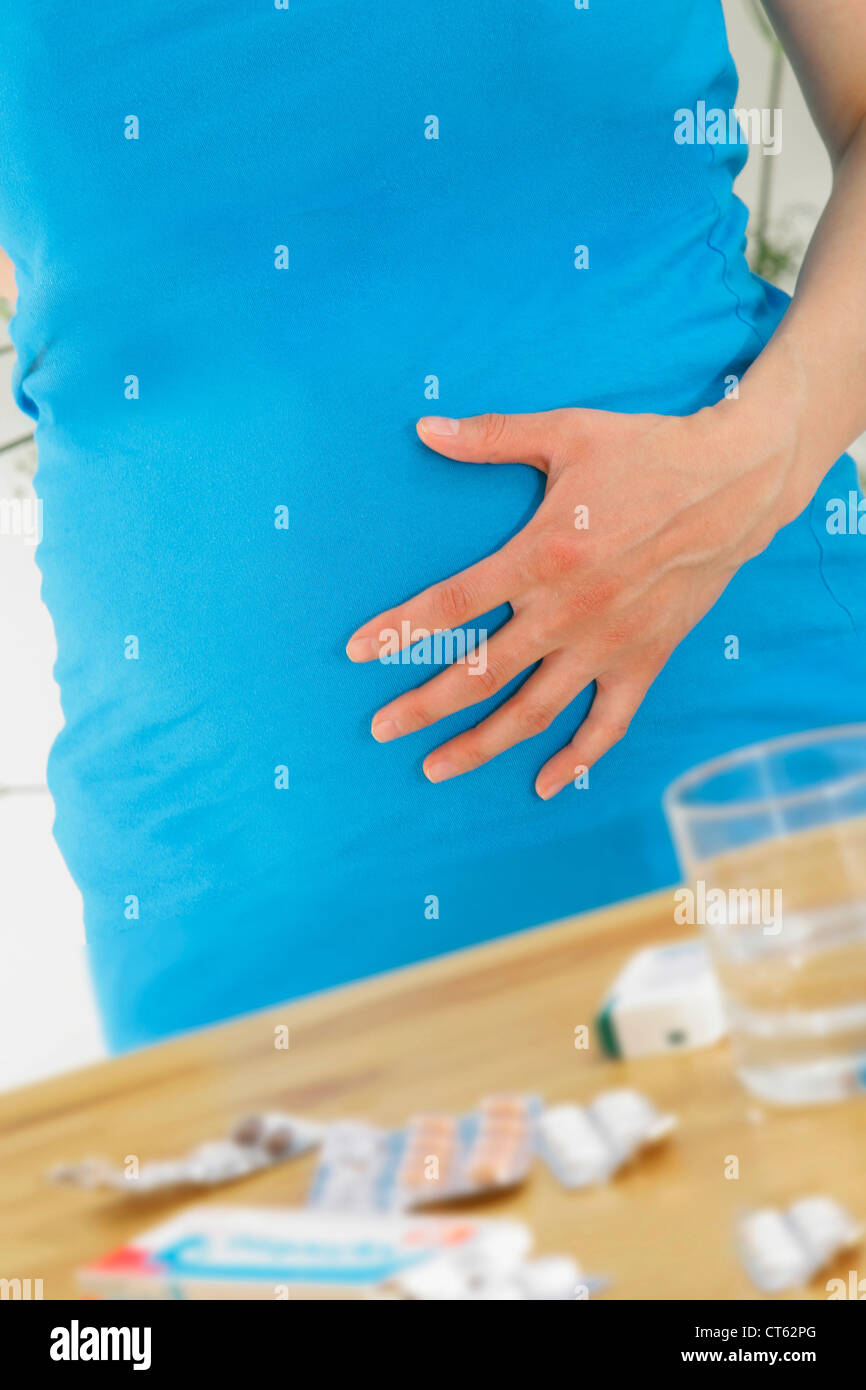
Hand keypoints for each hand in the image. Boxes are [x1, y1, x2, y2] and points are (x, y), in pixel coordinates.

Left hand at [346, 399, 801, 797]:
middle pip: (480, 674)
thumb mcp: (567, 433)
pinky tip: (545, 784)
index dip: (400, 629)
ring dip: (480, 745)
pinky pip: (607, 725)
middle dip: (424, 706)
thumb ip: (491, 437)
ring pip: (533, 711)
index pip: (453, 603)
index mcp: (542, 557)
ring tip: (434, 768)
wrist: (733, 486)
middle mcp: (569, 612)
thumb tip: (424, 427)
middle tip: (380, 729)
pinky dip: (577, 759)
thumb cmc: (647, 453)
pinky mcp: (643, 661)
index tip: (357, 652)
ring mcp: (607, 645)